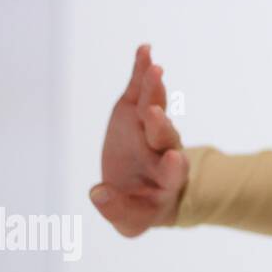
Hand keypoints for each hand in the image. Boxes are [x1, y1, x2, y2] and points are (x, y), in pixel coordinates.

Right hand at [93, 44, 188, 235]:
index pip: (172, 173)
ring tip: (154, 70)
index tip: (174, 160)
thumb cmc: (140, 207)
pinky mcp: (136, 111)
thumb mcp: (132, 221)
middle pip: (166, 137)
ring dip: (155, 90)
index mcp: (167, 180)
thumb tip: (97, 192)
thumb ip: (116, 210)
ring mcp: (151, 128)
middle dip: (161, 126)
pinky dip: (142, 71)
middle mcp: (163, 151)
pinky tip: (144, 51)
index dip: (173, 167)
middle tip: (155, 115)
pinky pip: (141, 89)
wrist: (146, 188)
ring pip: (156, 108)